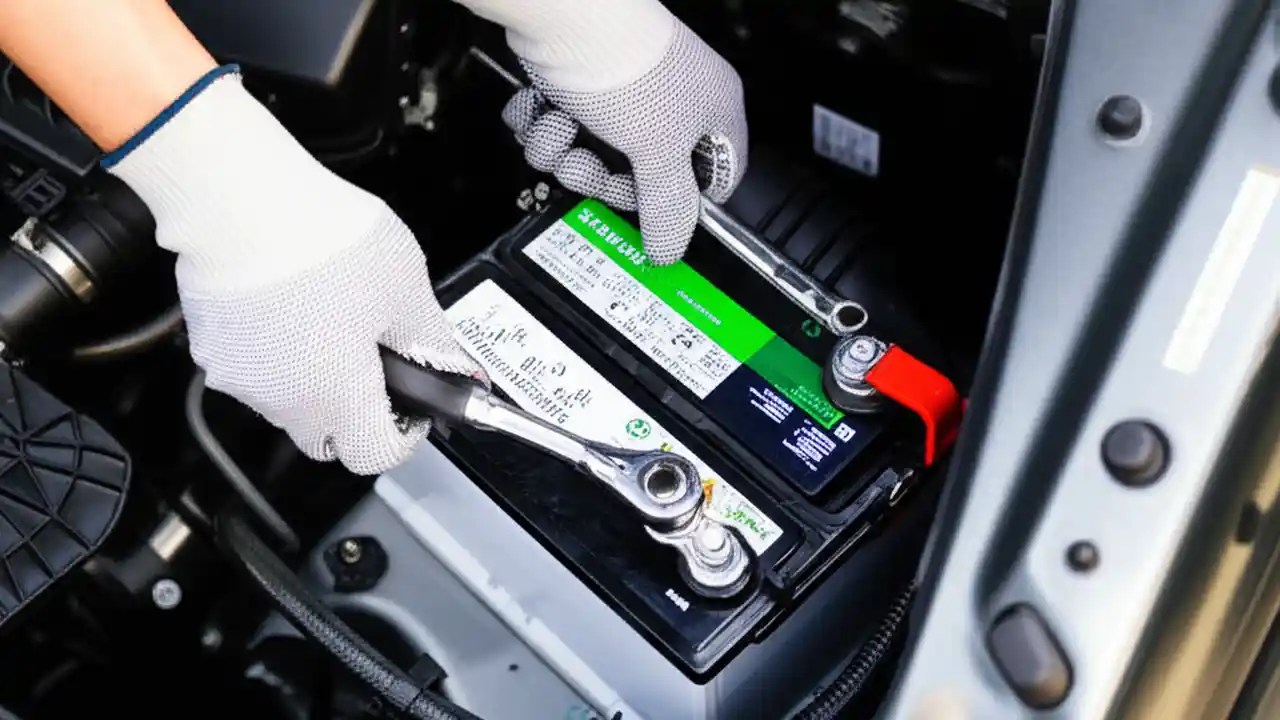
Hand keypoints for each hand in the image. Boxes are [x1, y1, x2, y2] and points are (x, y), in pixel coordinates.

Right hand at [107, 68, 478, 474]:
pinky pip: (253, 367)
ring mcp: (240, 377)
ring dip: (313, 380)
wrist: (242, 199)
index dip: (404, 436)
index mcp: (339, 398)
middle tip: (377, 364)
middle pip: (327, 437)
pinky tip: (292, 305)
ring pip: (286, 402)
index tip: (414, 405)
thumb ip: (432, 342)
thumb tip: (455, 367)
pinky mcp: (209, 346)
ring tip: (334, 321)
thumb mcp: (406, 290)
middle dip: (357, 414)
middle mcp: (283, 401)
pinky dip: (276, 352)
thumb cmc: (323, 241)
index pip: (375, 455)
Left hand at [496, 5, 747, 265]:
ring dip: (564, 152)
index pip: (712, 177)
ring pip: (595, 150)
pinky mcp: (583, 79)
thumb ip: (666, 208)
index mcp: (712, 110)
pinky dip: (544, 125)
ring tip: (555, 131)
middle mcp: (673, 98)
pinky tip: (539, 113)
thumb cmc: (627, 66)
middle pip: (641, 172)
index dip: (680, 203)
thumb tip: (670, 251)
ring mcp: (626, 87)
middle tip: (582, 167)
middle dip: (600, 176)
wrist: (563, 13)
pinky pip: (565, 124)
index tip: (647, 214)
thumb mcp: (657, 152)